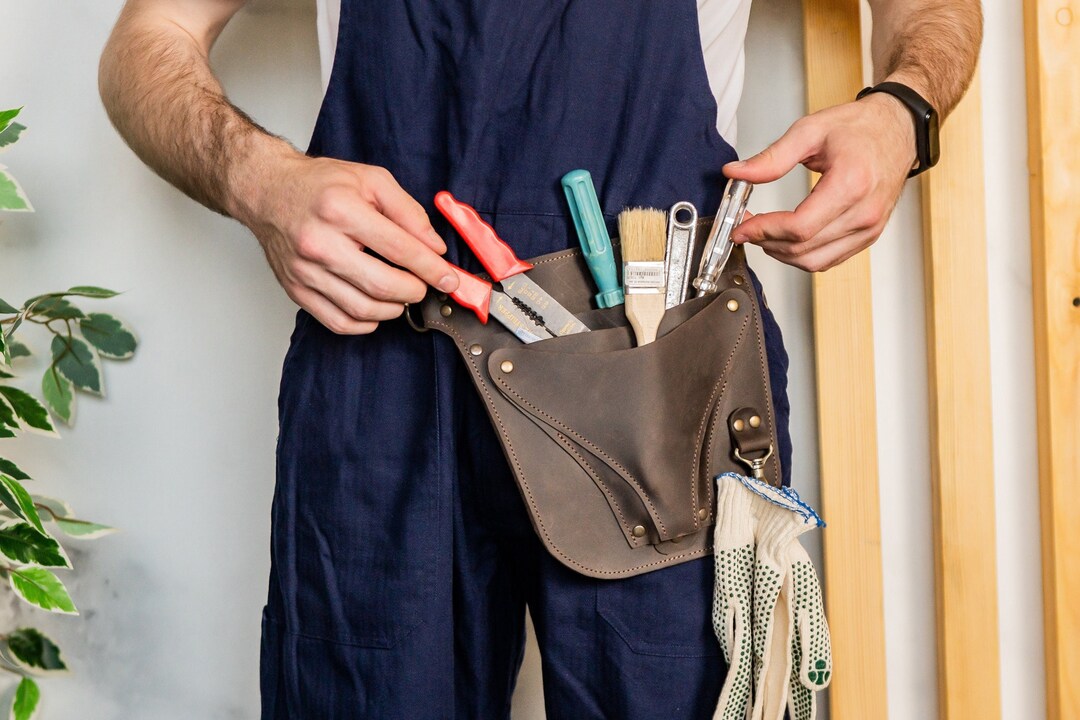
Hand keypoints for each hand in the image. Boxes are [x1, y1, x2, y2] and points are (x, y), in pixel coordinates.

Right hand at [233, 142, 459, 334]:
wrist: (267, 191)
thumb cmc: (319, 184)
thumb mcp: (371, 180)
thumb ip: (408, 212)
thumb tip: (434, 248)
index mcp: (340, 209)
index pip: (399, 248)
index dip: (431, 268)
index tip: (449, 278)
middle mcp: (319, 243)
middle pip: (381, 285)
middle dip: (414, 291)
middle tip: (425, 286)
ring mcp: (304, 270)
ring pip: (361, 309)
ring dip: (392, 309)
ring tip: (402, 295)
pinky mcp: (295, 290)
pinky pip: (336, 322)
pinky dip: (364, 324)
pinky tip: (376, 311)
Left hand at [724, 93, 916, 271]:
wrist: (899, 129)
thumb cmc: (861, 127)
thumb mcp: (810, 131)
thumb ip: (771, 158)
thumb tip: (736, 173)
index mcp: (851, 185)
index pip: (800, 227)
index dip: (764, 231)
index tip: (742, 226)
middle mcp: (864, 213)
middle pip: (804, 249)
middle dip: (766, 242)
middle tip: (746, 227)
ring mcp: (869, 228)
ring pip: (814, 262)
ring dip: (781, 253)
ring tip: (763, 233)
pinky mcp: (869, 236)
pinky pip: (828, 259)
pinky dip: (802, 255)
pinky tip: (786, 239)